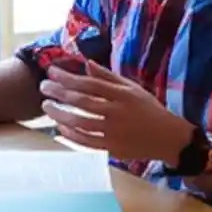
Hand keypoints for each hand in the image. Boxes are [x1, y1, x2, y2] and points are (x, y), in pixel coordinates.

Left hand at [39, 59, 193, 163]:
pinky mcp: (112, 148)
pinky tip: (60, 127)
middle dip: (58, 93)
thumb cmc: (148, 109)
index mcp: (122, 95)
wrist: (169, 138)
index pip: (89, 83)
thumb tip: (86, 62)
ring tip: (46, 106)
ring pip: (80, 122)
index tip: (51, 72)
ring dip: (59, 114)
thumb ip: (108, 76)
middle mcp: (117, 112)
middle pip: (81, 101)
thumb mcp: (132, 88)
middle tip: (43, 87)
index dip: (67, 77)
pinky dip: (70, 135)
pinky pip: (86, 142)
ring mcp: (114, 132)